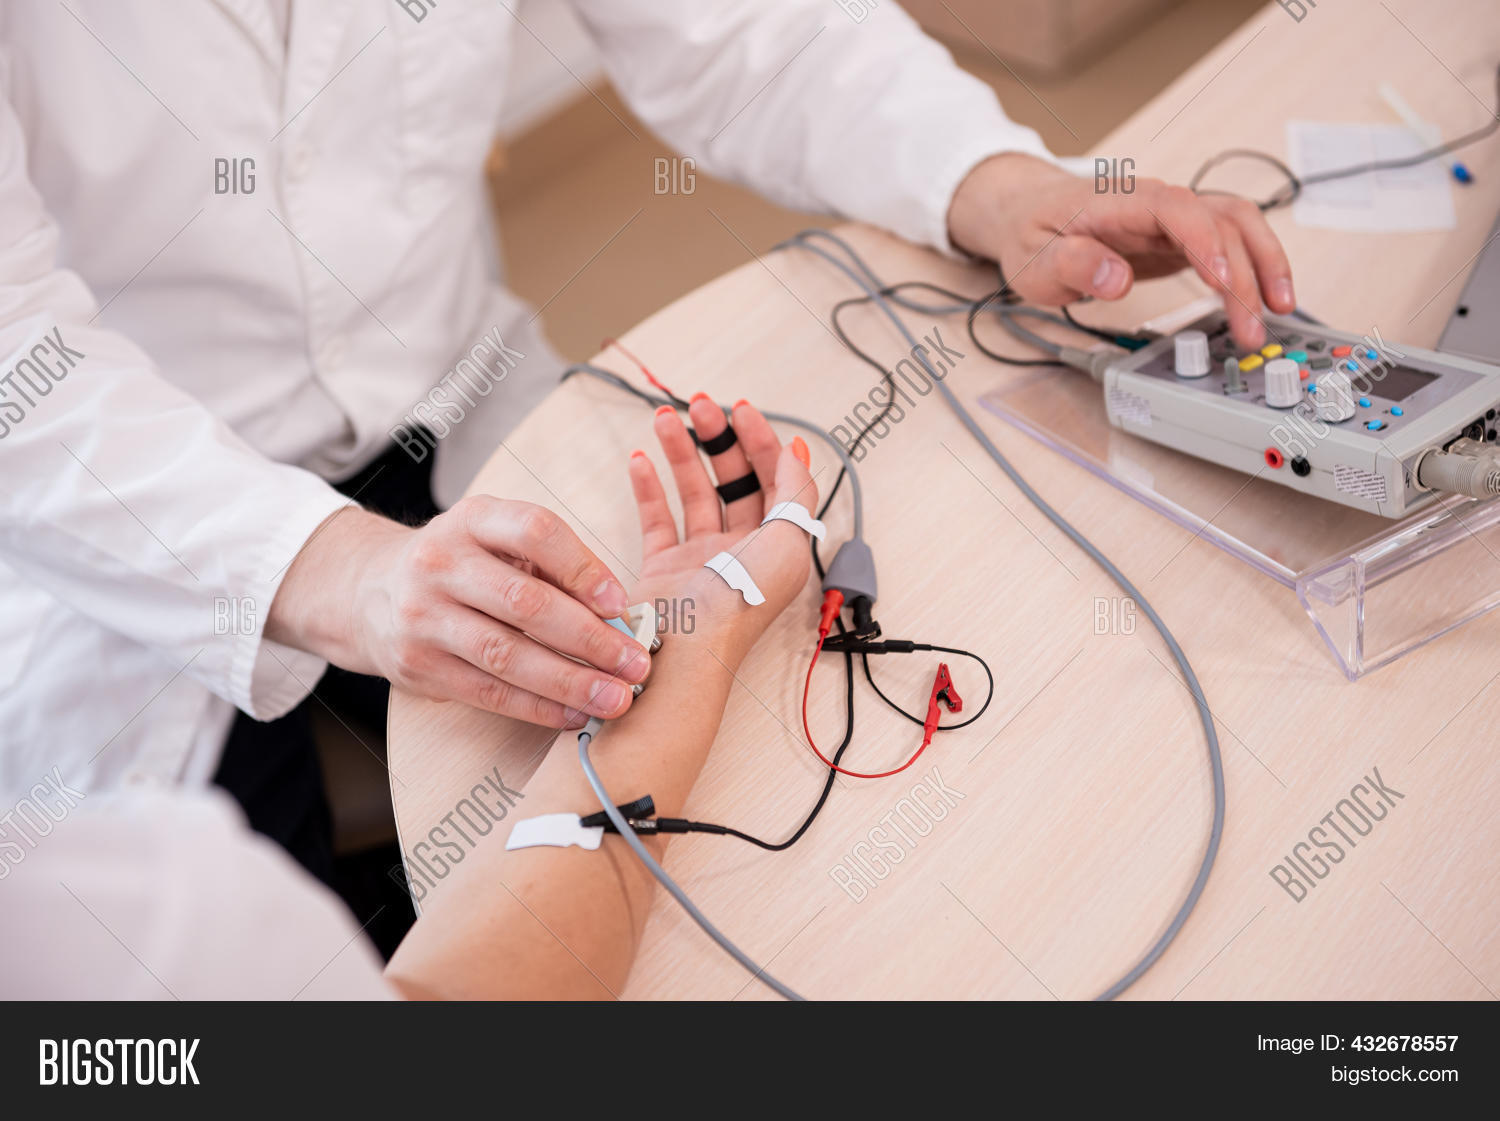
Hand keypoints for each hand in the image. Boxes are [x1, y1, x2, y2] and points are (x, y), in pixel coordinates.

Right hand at [267, 498, 650, 728]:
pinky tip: (576, 715)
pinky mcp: (419, 666)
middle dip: (589, 638)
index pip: (535, 532)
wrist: (369, 590)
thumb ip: (550, 564)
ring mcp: (425, 617)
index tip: (622, 603)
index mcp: (473, 519)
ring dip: (570, 681)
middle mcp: (442, 563)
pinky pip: (488, 692)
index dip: (583, 567)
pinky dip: (538, 707)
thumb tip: (620, 611)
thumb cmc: (463, 563)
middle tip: (636, 663)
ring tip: (616, 699)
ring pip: (506, 655)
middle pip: (524, 603)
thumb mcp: (495, 539)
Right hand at [627, 397, 817, 642]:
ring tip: (664, 419)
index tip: (741, 411)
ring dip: (682, 453)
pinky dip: (648, 487)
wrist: (683, 651)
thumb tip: (799, 452)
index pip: (774, 481)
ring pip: (694, 493)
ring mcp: (700, 559)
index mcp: (777, 546)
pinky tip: (640, 458)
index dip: (761, 443)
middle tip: (701, 407)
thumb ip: (796, 492)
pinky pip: (657, 519)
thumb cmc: (737, 605)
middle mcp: (741, 552)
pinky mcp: (663, 567)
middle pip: (734, 481)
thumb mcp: (786, 541)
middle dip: (720, 440)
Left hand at [947, 152, 1295, 349]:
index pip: (1177, 209)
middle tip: (1252, 326)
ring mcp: (1174, 217)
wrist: (1030, 212)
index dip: (1205, 241)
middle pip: (1220, 220)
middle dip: (1244, 273)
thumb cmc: (1032, 233)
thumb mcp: (1035, 257)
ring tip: (1279, 311)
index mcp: (1120, 201)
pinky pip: (1231, 242)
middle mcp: (1156, 202)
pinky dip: (1254, 267)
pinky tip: (1267, 299)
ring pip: (1238, 225)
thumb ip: (1073, 265)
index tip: (1222, 280)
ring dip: (1264, 265)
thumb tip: (1114, 278)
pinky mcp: (1182, 236)